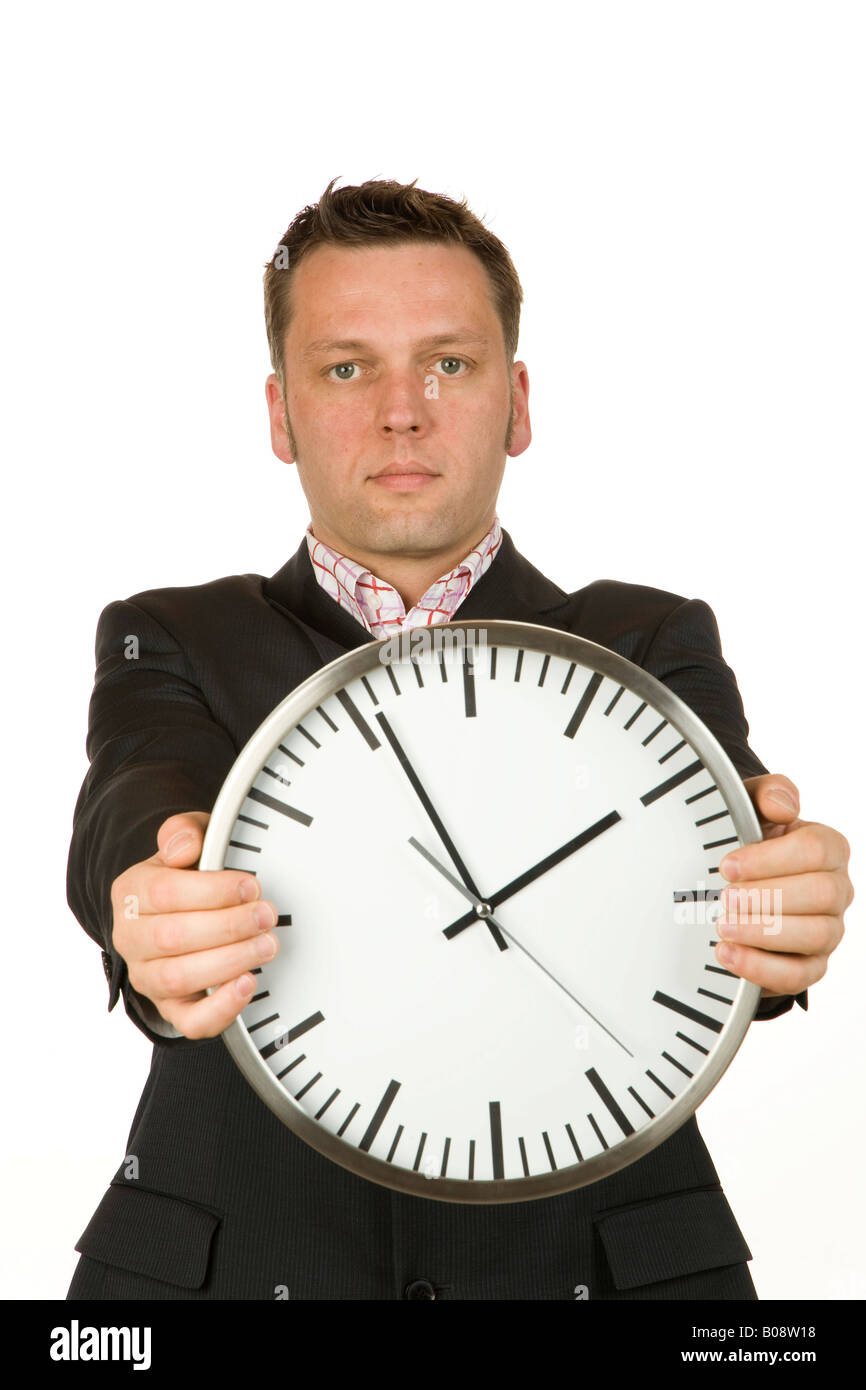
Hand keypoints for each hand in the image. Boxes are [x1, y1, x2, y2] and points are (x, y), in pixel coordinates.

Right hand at [110, 811, 280, 1037]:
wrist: (179, 913)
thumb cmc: (189, 875)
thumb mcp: (189, 843)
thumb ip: (184, 832)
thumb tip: (184, 846)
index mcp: (131, 893)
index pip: (163, 894)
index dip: (212, 891)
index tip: (250, 886)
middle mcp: (131, 939)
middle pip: (171, 938)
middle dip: (228, 926)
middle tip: (267, 915)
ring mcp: (148, 977)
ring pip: (179, 978)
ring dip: (230, 961)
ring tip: (267, 944)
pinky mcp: (172, 1009)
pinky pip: (190, 1021)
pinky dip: (221, 1007)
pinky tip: (249, 984)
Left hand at [714, 775, 852, 998]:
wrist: (738, 883)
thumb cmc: (749, 840)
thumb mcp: (750, 807)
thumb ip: (768, 793)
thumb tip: (783, 805)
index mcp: (829, 848)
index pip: (817, 850)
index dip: (771, 859)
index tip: (727, 866)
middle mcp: (837, 890)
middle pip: (821, 894)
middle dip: (768, 897)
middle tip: (725, 898)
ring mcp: (829, 931)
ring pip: (815, 936)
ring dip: (764, 933)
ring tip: (722, 925)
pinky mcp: (811, 965)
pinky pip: (799, 975)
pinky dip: (761, 967)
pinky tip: (726, 953)